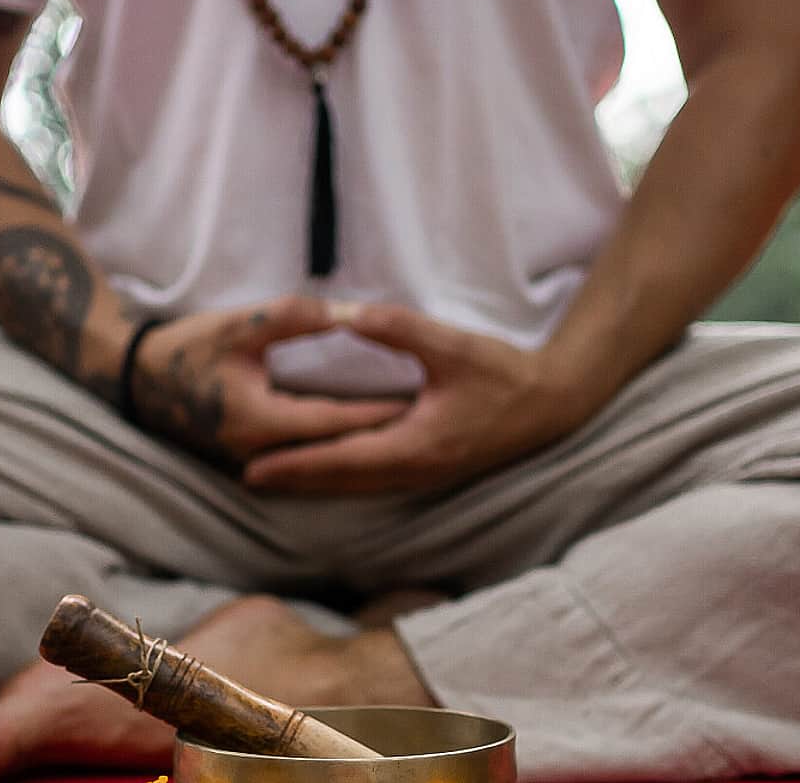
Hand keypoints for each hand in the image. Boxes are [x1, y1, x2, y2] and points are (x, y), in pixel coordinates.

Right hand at [131, 296, 409, 469]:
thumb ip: (296, 318)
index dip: (378, 412)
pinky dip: (327, 444)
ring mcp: (249, 460)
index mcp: (260, 421)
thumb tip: (347, 315)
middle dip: (376, 433)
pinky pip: (298, 455)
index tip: (419, 400)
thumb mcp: (242, 324)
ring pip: (316, 457)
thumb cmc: (188, 346)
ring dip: (353, 442)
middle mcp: (258, 451)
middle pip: (332, 448)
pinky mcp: (245, 458)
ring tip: (398, 424)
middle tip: (423, 417)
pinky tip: (353, 427)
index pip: (335, 422)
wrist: (136, 377)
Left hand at [243, 304, 580, 494]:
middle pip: (343, 482)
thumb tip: (345, 313)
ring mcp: (426, 475)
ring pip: (358, 487)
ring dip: (315, 483)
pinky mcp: (432, 470)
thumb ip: (398, 329)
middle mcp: (417, 470)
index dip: (296, 464)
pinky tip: (326, 471)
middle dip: (295, 480)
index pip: (342, 459)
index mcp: (418, 444)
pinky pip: (375, 481)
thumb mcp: (452, 345)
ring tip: (274, 479)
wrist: (552, 404)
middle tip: (247, 479)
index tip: (255, 467)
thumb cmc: (504, 373)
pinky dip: (342, 478)